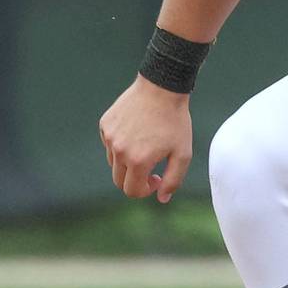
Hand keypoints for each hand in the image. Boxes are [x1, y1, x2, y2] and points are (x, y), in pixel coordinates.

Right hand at [98, 75, 193, 202]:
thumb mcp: (182, 154)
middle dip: (135, 180)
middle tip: (152, 168)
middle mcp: (119, 150)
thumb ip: (173, 180)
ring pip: (114, 163)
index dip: (146, 190)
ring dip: (128, 162)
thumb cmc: (175, 122)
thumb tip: (162, 199)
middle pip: (119, 181)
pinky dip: (121, 145)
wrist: (162, 88)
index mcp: (138, 160)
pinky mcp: (105, 125)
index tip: (157, 179)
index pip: (131, 191)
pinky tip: (137, 131)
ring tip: (146, 146)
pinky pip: (110, 144)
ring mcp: (109, 137)